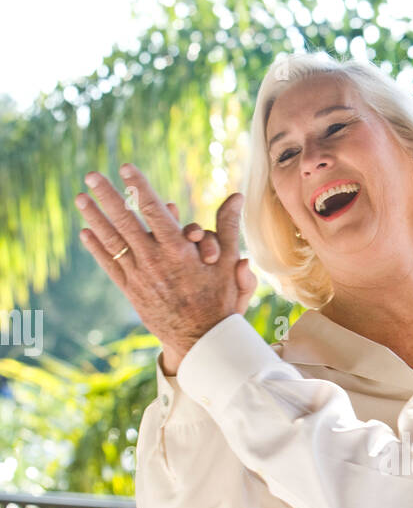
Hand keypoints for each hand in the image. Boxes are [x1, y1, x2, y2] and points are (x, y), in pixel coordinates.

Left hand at [76, 165, 253, 364]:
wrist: (201, 340)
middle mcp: (154, 260)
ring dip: (95, 217)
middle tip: (91, 175)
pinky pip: (109, 265)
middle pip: (125, 221)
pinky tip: (86, 233)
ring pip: (112, 241)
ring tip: (81, 198)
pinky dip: (97, 249)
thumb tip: (236, 196)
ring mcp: (139, 275)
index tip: (126, 168)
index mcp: (178, 250)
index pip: (154, 210)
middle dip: (107, 195)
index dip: (139, 187)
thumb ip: (228, 226)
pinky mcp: (131, 290)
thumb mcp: (227, 263)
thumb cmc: (218, 300)